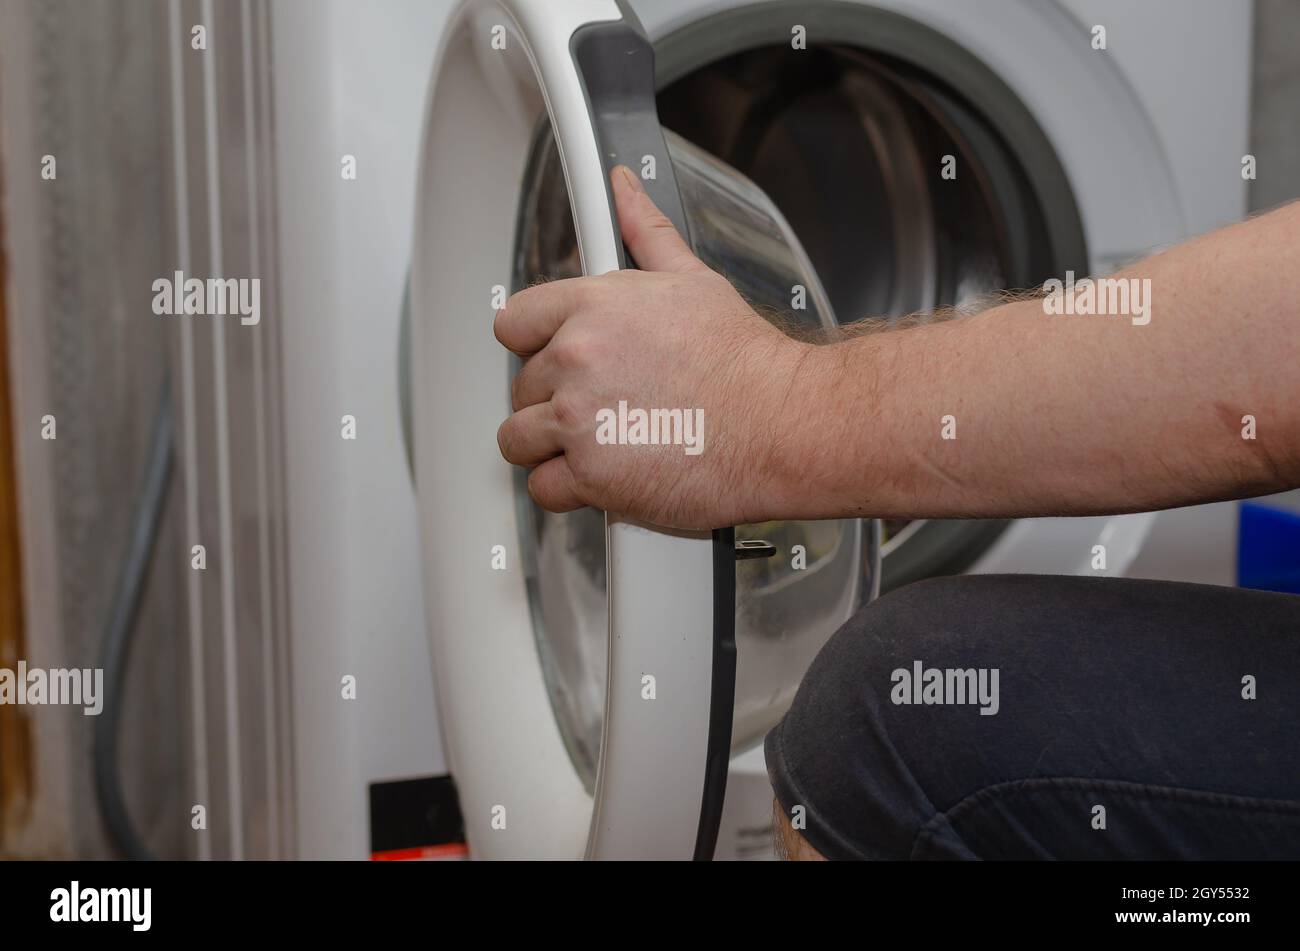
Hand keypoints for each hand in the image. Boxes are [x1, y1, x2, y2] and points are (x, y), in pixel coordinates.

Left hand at [494, 165, 816, 529]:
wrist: (781, 424)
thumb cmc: (746, 362)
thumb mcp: (693, 280)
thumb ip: (646, 232)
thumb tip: (624, 188)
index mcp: (592, 306)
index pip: (514, 322)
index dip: (536, 345)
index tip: (557, 361)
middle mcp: (576, 358)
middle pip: (521, 385)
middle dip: (555, 400)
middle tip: (606, 408)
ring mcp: (578, 419)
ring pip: (518, 438)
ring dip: (551, 447)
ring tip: (599, 445)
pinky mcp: (590, 474)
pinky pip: (543, 488)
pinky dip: (568, 490)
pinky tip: (604, 477)